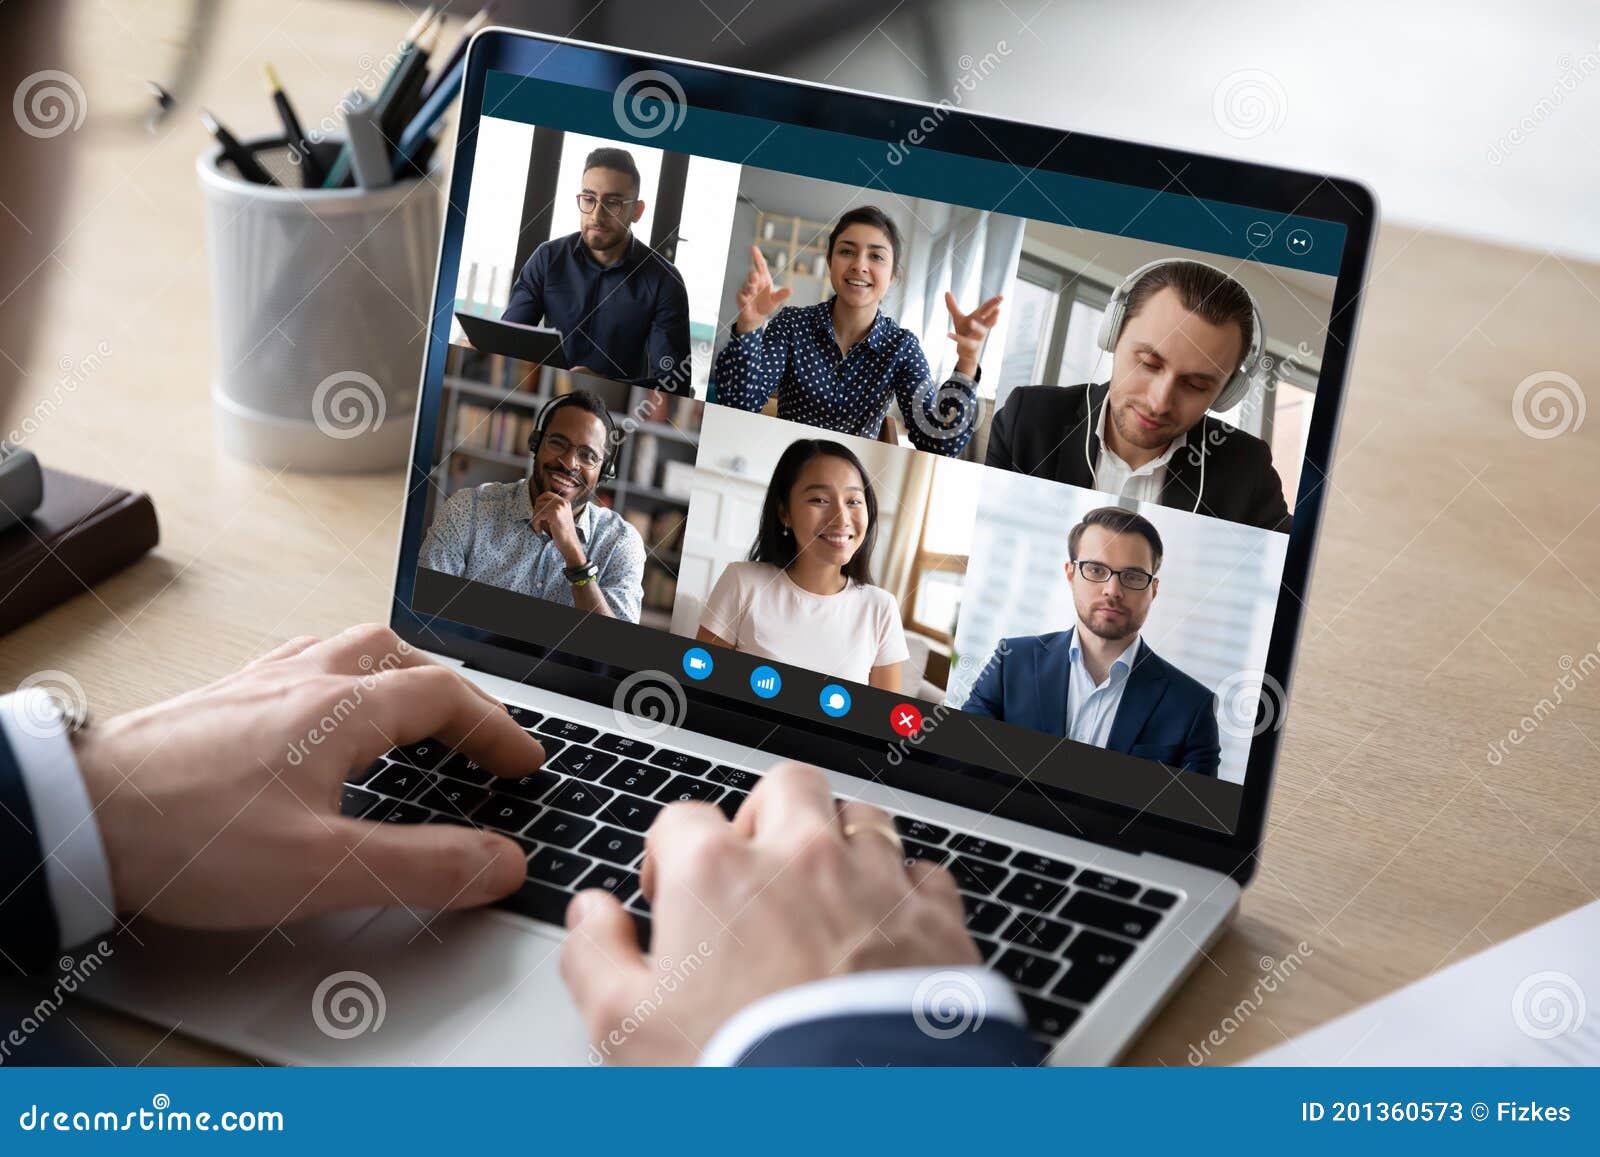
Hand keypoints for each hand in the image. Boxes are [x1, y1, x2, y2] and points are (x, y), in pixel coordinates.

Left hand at [72, 625, 543, 928]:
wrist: (69, 813)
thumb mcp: (321, 868)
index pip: (445, 697)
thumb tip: (500, 862)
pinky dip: (338, 681)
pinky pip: (297, 668)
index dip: (496, 729)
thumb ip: (422, 867)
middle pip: (400, 657)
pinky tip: (318, 712)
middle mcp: (300, 680)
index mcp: (339, 709)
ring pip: (346, 652)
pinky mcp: (214, 704)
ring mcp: (253, 686)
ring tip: (412, 709)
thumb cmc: (184, 837)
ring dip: (397, 675)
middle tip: (478, 734)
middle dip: (454, 693)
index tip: (523, 762)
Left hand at [531, 490, 582, 565]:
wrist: (570, 544)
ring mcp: (559, 507)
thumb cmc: (563, 533)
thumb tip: (537, 504)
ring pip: (538, 508)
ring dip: (535, 519)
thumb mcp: (559, 517)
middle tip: (536, 521)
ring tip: (538, 528)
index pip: (547, 494)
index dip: (539, 502)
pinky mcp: (554, 514)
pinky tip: (540, 532)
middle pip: (540, 499)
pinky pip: (538, 516)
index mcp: (565, 502)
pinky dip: (536, 524)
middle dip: (535, 510)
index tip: (537, 512)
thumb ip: (551, 509)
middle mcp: (563, 502)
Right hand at [561, 763, 976, 1064]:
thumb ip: (595, 957)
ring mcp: (875, 882)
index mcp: (717, 872)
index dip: (670, 859)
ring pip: (861, 817)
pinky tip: (887, 935)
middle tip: (756, 876)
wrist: (852, 1122)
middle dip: (766, 820)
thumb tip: (590, 916)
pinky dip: (904, 894)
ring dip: (840, 844)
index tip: (674, 902)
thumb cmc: (737, 1073)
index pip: (682, 820)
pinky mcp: (936, 921)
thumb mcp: (625, 1030)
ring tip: (825, 900)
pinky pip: (924, 875)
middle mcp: (800, 857)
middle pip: (784, 788)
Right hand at [733, 245, 791, 333]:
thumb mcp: (775, 300)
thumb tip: (790, 290)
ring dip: (749, 288)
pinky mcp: (741, 297)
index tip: (753, 248)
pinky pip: (741, 296)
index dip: (757, 256)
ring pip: (746, 285)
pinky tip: (747, 301)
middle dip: (753, 275)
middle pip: (753, 275)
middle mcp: (754, 282)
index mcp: (763, 278)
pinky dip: (744, 298)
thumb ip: (781, 295)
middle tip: (755, 275)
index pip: (760, 265)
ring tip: (753, 291)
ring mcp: (747, 289)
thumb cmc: (766, 304)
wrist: (757, 316)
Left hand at [945, 291, 1002, 375]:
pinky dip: (957, 338)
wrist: (965, 352)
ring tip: (971, 322)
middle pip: (989, 321)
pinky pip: (964, 342)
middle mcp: (981, 328)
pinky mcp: (970, 347)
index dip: (994, 303)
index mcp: (980, 319)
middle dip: (994, 316)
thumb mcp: (958, 318)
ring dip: (977, 327)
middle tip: (998, 310)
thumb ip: (953, 306)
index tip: (1001, 297)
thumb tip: (946, 292)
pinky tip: (949, 334)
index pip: (987, 310)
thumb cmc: (965, 332)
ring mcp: (977, 338)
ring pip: (980, 332)